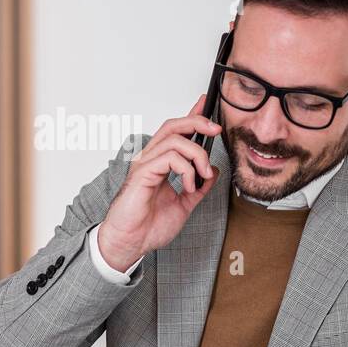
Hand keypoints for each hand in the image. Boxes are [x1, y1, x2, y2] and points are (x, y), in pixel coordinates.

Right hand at [96, 96, 221, 271]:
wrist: (131, 243)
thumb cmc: (148, 226)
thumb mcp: (184, 205)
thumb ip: (198, 187)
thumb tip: (212, 171)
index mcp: (160, 164)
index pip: (176, 132)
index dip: (191, 115)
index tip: (205, 103)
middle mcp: (151, 159)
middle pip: (173, 125)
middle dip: (197, 121)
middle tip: (216, 130)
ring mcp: (145, 165)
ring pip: (175, 139)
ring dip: (197, 155)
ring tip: (202, 175)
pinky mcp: (143, 174)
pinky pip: (170, 158)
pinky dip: (186, 170)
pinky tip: (188, 186)